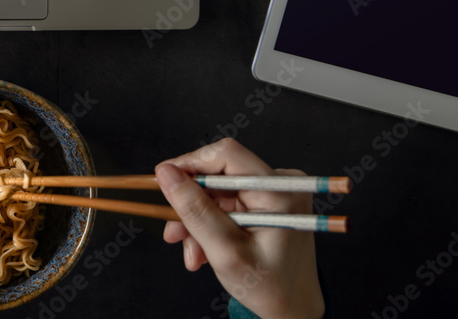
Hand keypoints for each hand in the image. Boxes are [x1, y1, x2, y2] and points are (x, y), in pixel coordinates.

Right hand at [155, 138, 323, 318]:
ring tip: (192, 253)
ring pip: (216, 192)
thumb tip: (165, 172)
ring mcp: (273, 193)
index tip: (164, 183)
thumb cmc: (270, 287)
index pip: (225, 155)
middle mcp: (280, 184)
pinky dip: (210, 224)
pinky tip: (204, 249)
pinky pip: (225, 203)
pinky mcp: (265, 202)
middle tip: (174, 233)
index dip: (190, 164)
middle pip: (217, 175)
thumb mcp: (225, 252)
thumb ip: (195, 210)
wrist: (294, 309)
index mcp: (279, 191)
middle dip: (192, 205)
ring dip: (198, 221)